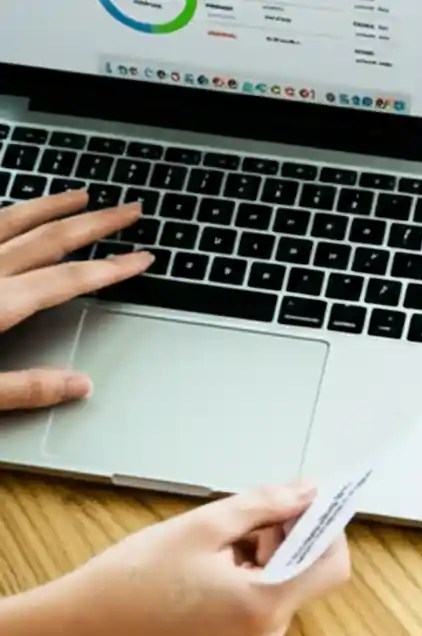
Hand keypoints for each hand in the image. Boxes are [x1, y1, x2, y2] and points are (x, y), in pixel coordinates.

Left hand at [0, 192, 150, 409]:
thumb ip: (24, 388)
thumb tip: (79, 385)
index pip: (68, 279)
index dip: (111, 268)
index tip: (142, 257)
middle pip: (50, 238)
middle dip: (97, 223)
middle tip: (129, 210)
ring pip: (13, 219)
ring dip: (52, 206)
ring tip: (79, 195)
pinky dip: (9, 212)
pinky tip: (14, 211)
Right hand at [13, 480, 349, 635]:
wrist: (76, 635)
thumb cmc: (129, 583)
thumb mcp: (203, 527)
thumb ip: (264, 505)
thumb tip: (305, 491)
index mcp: (265, 605)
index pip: (332, 562)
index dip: (327, 524)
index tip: (313, 497)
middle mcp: (266, 632)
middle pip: (309, 570)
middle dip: (292, 533)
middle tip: (257, 508)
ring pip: (284, 581)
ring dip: (269, 549)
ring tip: (224, 533)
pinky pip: (262, 597)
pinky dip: (252, 569)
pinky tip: (214, 555)